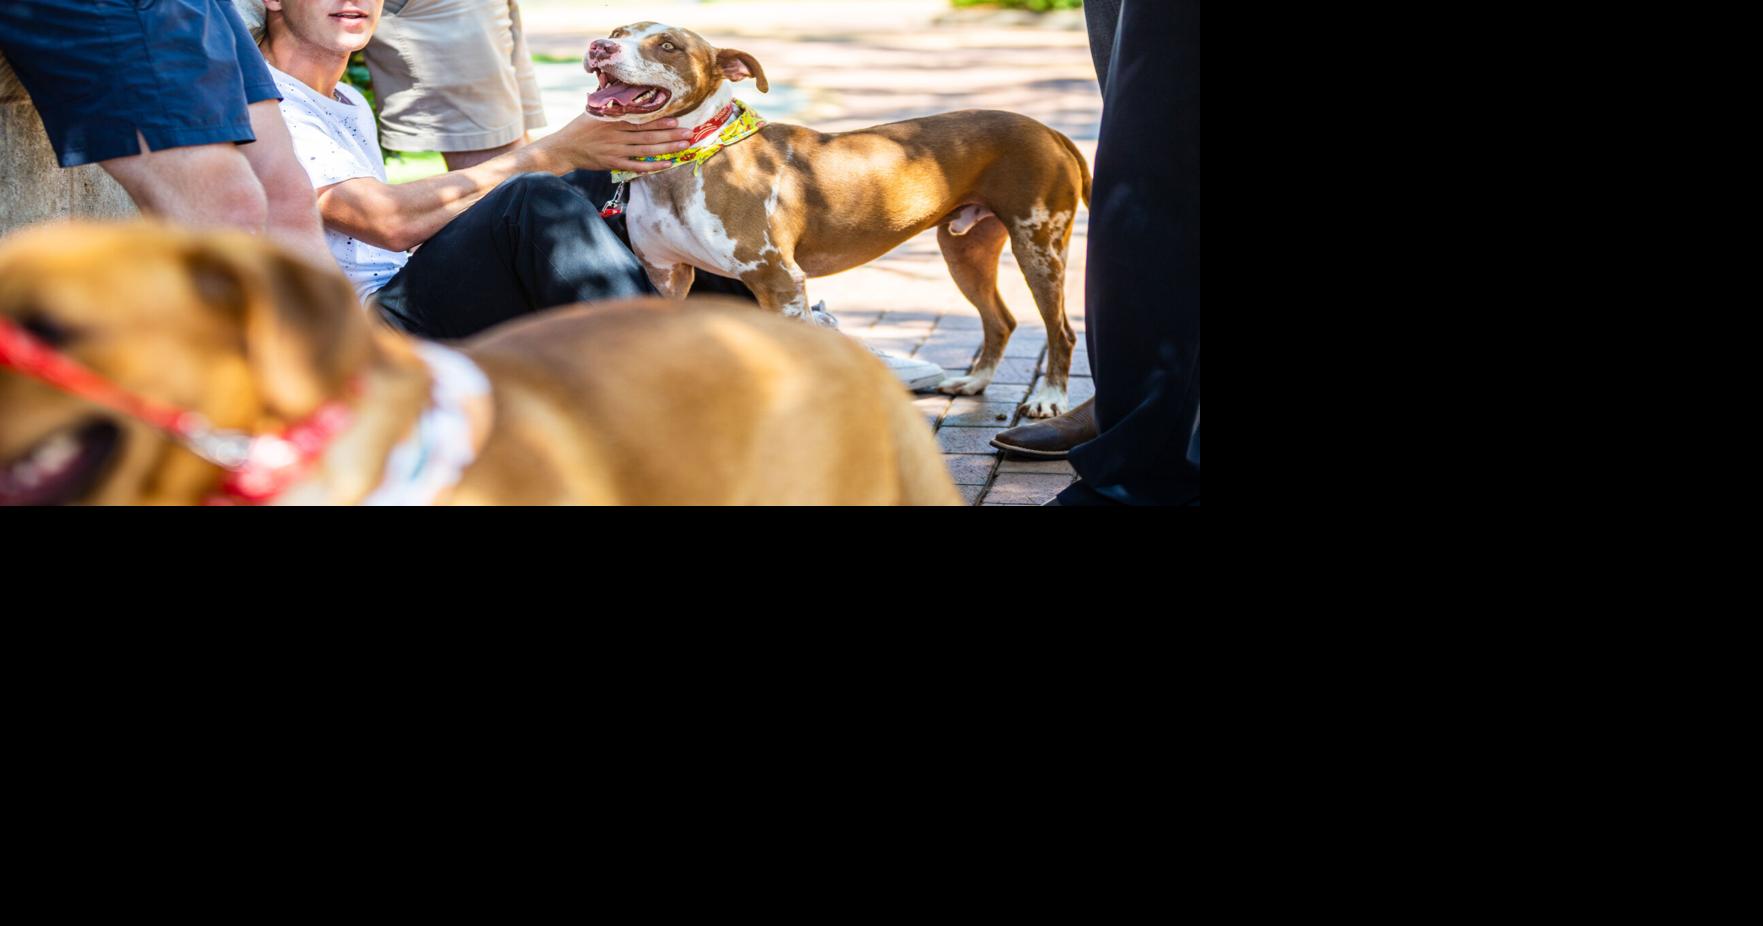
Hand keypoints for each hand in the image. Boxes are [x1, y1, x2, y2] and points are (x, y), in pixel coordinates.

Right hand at [541, 113, 695, 172]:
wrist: (564, 148)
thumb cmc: (580, 127)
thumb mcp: (594, 110)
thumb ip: (611, 102)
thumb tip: (623, 86)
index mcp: (613, 119)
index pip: (640, 120)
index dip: (659, 121)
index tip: (676, 120)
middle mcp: (616, 134)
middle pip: (648, 135)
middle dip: (670, 135)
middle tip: (689, 134)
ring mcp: (616, 150)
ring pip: (646, 150)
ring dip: (667, 148)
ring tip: (684, 146)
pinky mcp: (613, 163)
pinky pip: (637, 165)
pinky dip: (652, 166)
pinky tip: (667, 164)